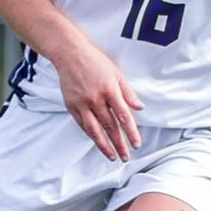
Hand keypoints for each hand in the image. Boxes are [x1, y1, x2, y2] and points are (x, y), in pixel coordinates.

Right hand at [52, 38, 143, 160]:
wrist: (70, 54)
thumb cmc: (95, 62)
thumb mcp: (117, 74)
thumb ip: (128, 93)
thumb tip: (139, 107)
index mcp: (110, 91)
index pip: (124, 116)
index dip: (131, 132)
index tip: (136, 144)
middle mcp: (95, 99)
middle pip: (110, 127)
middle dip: (119, 144)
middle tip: (125, 156)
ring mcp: (82, 104)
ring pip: (94, 130)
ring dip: (104, 146)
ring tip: (112, 156)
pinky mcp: (71, 106)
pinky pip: (82, 125)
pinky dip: (91, 135)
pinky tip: (98, 143)